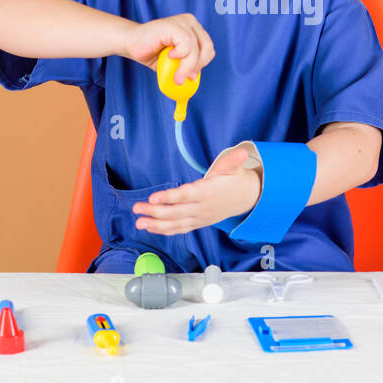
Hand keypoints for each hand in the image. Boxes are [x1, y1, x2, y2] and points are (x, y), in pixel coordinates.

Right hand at [120, 13, 215, 87]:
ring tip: (176, 75)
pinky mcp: (173, 25)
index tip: (191, 75)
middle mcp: (190, 22)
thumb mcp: (174, 63)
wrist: (130, 43)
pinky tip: (169, 56)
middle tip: (183, 79)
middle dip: (196, 66)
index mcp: (194, 29)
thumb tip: (194, 79)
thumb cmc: (151, 51)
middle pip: (207, 47)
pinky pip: (186, 44)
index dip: (202, 63)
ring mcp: (182, 22)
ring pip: (196, 48)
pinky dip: (180, 55)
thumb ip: (186, 67)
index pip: (209, 48)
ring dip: (187, 67)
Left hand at [133, 145, 261, 235]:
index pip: (185, 196)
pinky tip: (151, 228)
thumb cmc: (235, 181)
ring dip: (156, 224)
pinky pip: (180, 229)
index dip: (169, 197)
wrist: (245, 199)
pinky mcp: (198, 223)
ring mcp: (199, 218)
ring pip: (176, 224)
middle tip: (137, 208)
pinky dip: (165, 230)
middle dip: (155, 211)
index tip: (153, 197)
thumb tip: (243, 153)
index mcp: (208, 192)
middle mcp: (202, 208)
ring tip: (139, 222)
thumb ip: (233, 161)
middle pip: (176, 212)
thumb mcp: (234, 168)